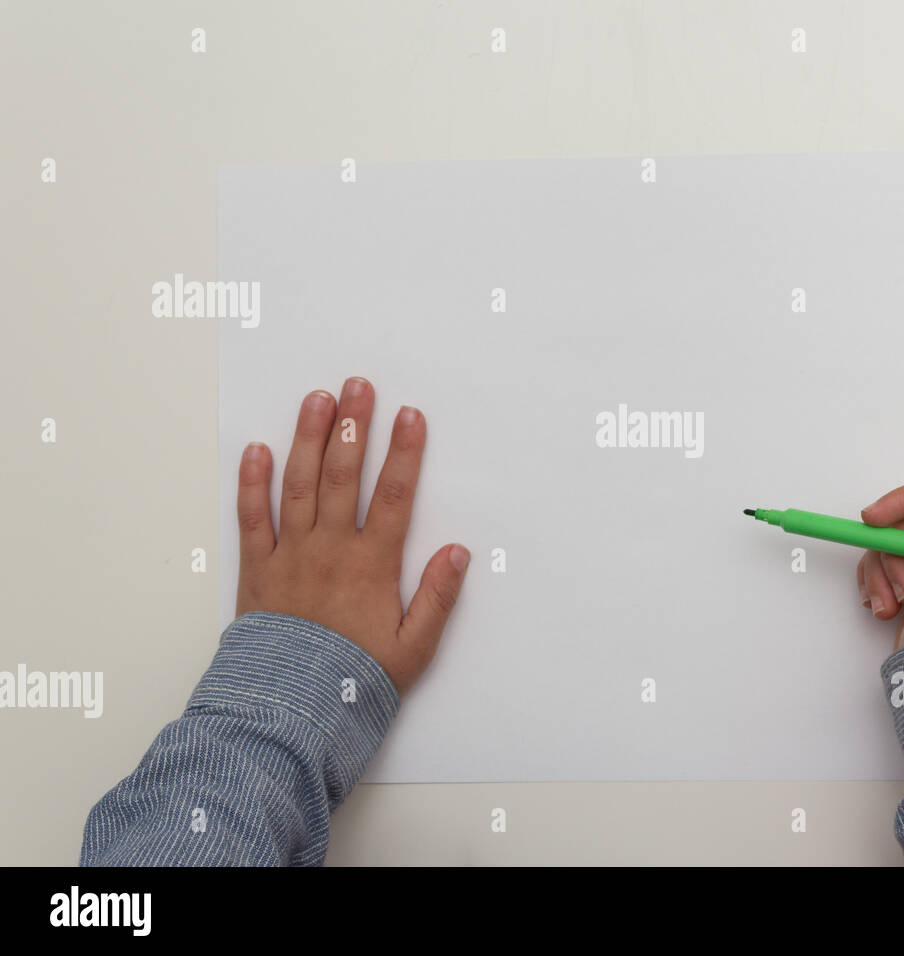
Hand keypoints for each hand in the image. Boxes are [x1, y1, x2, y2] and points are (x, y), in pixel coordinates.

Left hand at [234, 377, 469, 694]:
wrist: (290, 711)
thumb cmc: (354, 680)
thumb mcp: (415, 647)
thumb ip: (438, 597)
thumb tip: (458, 552)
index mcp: (372, 565)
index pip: (394, 495)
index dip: (404, 452)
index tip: (410, 415)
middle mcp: (331, 549)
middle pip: (344, 475)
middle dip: (353, 426)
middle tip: (358, 386)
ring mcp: (291, 555)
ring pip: (300, 484)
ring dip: (308, 438)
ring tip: (317, 400)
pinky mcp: (258, 569)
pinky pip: (252, 518)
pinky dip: (253, 483)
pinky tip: (258, 450)